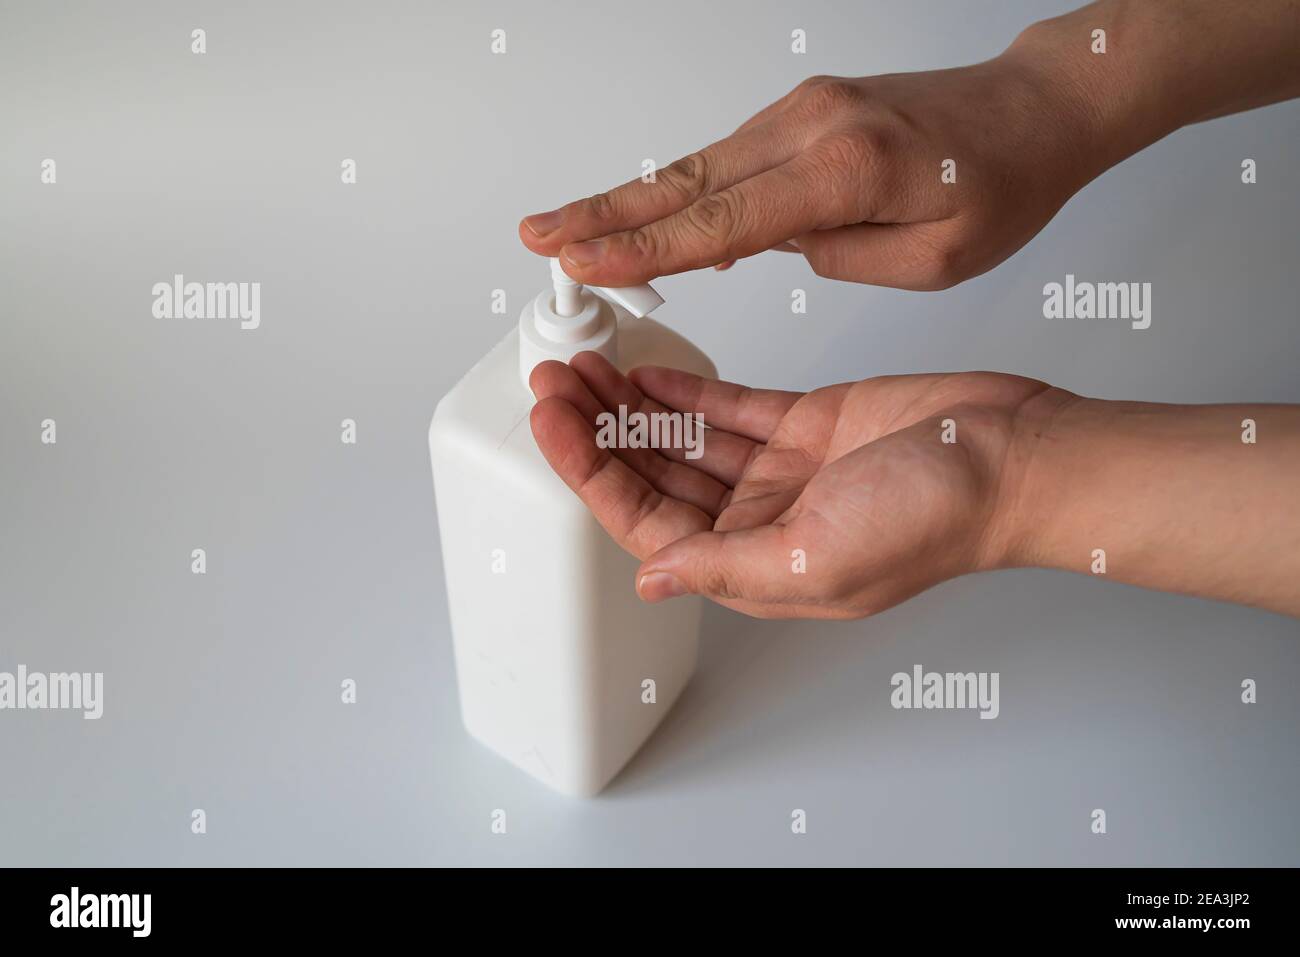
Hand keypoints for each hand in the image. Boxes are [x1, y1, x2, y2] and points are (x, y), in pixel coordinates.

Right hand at [520, 0, 1299, 290]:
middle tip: (538, 238)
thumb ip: (843, 257)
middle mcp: (810, 128)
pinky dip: (672, 190)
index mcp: (844, 169)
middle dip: (603, 215)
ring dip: (625, 201)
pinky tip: (637, 214)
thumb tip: (774, 246)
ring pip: (693, 167)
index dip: (644, 248)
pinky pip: (722, 160)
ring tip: (565, 229)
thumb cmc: (1000, 182)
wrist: (1034, 111)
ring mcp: (800, 114)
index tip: (582, 264)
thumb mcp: (936, 258)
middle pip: (684, 182)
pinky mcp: (801, 116)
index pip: (720, 220)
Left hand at [529, 353, 1055, 618]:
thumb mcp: (819, 556)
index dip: (589, 475)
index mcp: (755, 565)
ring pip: (681, 439)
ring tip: (583, 367)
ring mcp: (781, 472)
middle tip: (551, 382)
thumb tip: (651, 580)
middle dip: (595, 434)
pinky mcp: (806, 426)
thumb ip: (726, 569)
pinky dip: (683, 390)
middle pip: (652, 478)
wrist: (1014, 454)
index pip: (645, 523)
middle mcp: (760, 521)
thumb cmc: (940, 515)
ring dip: (628, 407)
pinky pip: (727, 409)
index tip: (553, 422)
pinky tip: (643, 372)